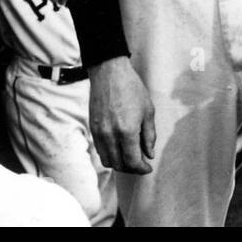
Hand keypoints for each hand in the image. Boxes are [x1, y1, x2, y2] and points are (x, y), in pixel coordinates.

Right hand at [88, 56, 155, 173]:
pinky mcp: (92, 128)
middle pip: (119, 165)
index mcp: (127, 131)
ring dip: (119, 163)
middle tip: (140, 164)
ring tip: (129, 157)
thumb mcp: (148, 111)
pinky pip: (100, 150)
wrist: (109, 72)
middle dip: (131, 168)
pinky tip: (118, 147)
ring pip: (107, 160)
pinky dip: (110, 154)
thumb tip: (149, 154)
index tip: (148, 167)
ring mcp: (99, 132)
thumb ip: (149, 136)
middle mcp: (110, 135)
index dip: (142, 169)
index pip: (133, 161)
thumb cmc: (131, 88)